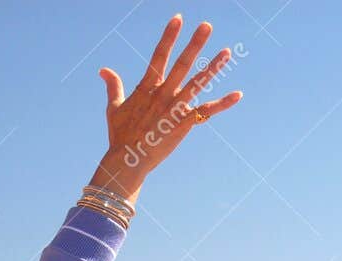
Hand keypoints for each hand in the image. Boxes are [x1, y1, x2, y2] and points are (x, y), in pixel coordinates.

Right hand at [91, 15, 242, 204]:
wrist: (126, 161)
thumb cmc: (119, 136)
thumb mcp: (114, 108)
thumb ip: (113, 86)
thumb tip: (103, 69)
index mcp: (146, 88)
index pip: (158, 56)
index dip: (168, 37)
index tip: (178, 18)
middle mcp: (162, 95)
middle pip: (181, 65)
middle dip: (194, 44)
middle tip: (207, 25)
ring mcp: (173, 110)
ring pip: (196, 84)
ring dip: (212, 68)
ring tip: (227, 52)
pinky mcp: (182, 125)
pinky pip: (206, 112)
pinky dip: (222, 104)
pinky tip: (238, 94)